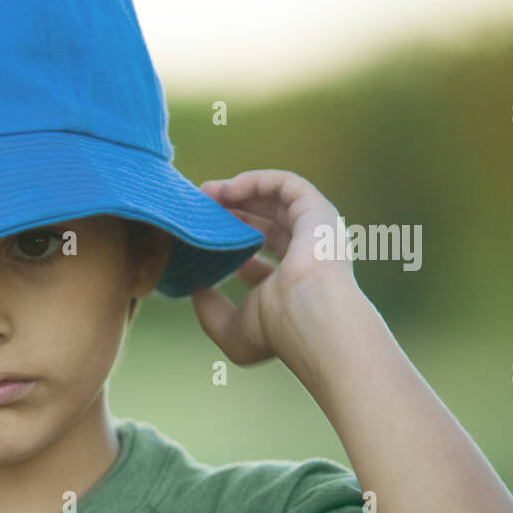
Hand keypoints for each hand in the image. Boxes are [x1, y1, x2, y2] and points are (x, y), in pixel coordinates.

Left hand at [190, 169, 359, 365]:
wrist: (307, 317)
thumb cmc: (274, 331)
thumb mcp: (231, 329)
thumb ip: (210, 312)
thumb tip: (196, 291)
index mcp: (293, 278)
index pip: (260, 253)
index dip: (230, 241)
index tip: (200, 235)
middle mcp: (307, 251)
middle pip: (266, 221)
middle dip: (231, 210)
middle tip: (199, 206)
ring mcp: (314, 230)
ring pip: (275, 200)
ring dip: (240, 191)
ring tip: (206, 192)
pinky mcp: (317, 210)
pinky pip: (286, 184)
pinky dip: (257, 181)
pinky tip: (228, 188)